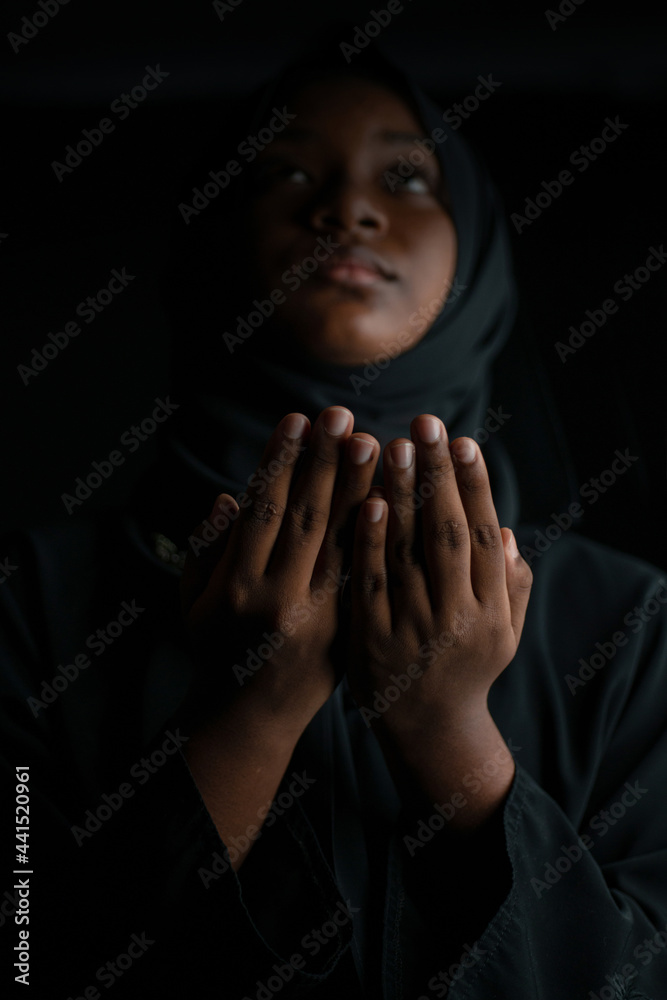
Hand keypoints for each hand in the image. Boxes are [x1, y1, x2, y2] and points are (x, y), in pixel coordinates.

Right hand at [179, 406, 379, 737]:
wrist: (251, 716)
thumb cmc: (216, 648)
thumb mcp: (192, 601)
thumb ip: (207, 548)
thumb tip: (228, 497)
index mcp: (234, 586)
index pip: (262, 511)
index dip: (280, 462)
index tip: (296, 420)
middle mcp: (277, 598)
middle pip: (306, 518)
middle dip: (324, 462)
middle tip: (342, 415)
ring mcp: (317, 616)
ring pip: (342, 542)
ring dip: (359, 489)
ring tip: (374, 442)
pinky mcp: (346, 629)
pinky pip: (365, 573)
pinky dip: (377, 534)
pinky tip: (391, 499)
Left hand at [346, 414, 532, 823]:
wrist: (428, 731)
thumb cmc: (468, 669)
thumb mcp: (504, 634)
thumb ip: (511, 584)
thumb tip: (509, 531)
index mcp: (492, 610)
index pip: (485, 536)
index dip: (475, 487)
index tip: (463, 442)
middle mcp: (458, 618)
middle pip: (449, 534)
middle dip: (437, 476)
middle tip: (425, 424)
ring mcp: (413, 631)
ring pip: (409, 552)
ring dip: (400, 496)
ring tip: (392, 446)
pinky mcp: (371, 642)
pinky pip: (369, 584)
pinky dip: (369, 542)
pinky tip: (364, 501)